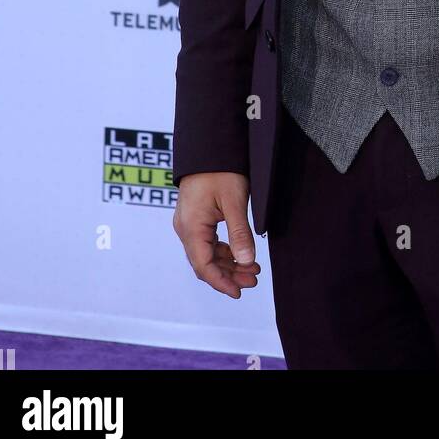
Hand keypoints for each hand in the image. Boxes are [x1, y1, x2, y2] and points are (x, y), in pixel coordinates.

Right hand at [173, 172, 260, 298]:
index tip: (239, 292)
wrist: (209, 146)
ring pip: (206, 253)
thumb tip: (245, 261)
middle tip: (253, 279)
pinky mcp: (194, 217)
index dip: (221, 282)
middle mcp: (185, 228)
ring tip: (252, 268)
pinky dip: (223, 250)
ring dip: (227, 263)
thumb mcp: (235, 201)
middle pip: (204, 262)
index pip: (203, 266)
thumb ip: (239, 233)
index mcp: (191, 227)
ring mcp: (188, 222)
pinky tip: (240, 254)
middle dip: (229, 274)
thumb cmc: (221, 170)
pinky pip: (206, 242)